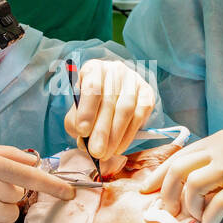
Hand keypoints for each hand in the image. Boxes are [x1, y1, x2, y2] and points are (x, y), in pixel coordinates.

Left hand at [64, 59, 155, 175]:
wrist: (112, 95)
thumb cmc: (90, 104)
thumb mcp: (77, 110)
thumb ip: (76, 123)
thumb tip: (84, 140)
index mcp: (94, 68)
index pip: (92, 86)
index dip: (87, 110)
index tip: (82, 132)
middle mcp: (115, 70)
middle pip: (110, 101)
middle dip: (102, 130)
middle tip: (96, 152)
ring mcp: (133, 80)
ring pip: (126, 108)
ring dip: (116, 135)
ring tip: (107, 153)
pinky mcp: (147, 92)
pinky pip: (140, 114)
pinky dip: (129, 134)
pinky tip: (120, 147)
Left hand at [140, 125, 222, 222]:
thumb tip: (205, 187)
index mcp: (221, 140)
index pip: (180, 156)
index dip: (159, 176)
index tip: (147, 192)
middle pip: (178, 170)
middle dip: (167, 195)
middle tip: (169, 214)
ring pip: (193, 186)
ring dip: (188, 208)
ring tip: (194, 221)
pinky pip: (217, 203)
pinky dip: (208, 219)